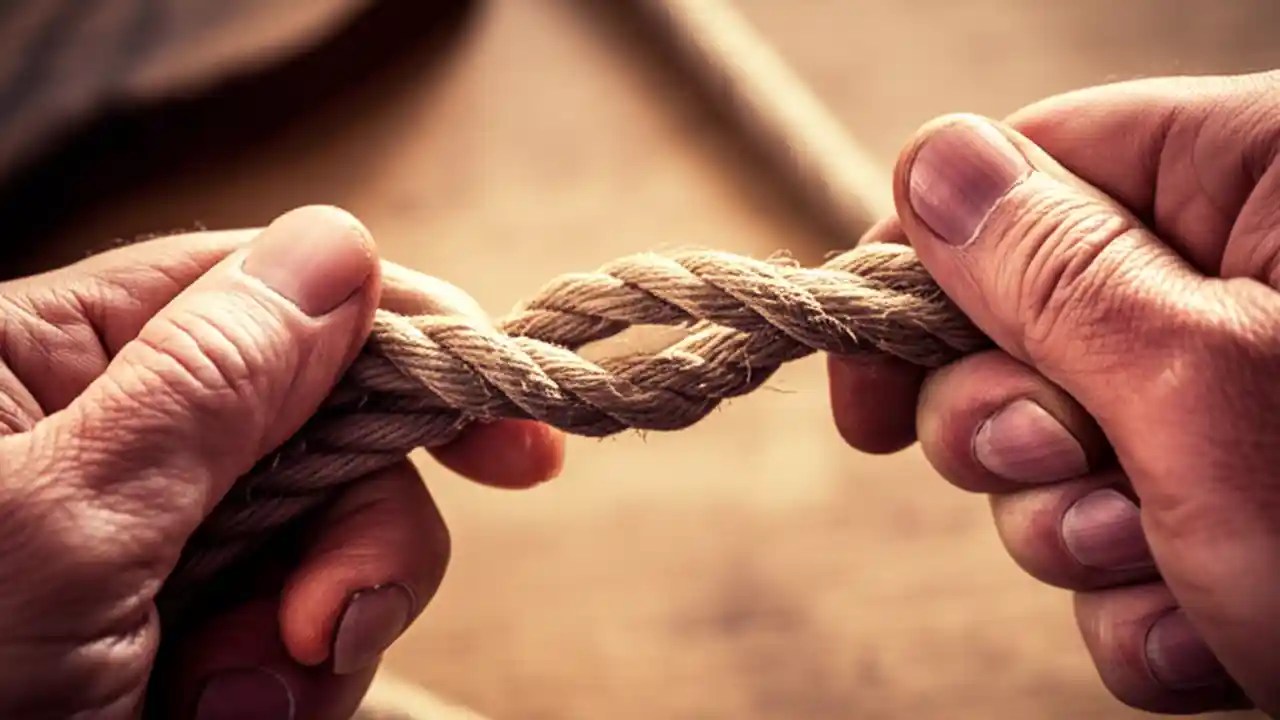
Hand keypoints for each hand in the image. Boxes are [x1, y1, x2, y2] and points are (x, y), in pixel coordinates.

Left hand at [0, 206, 563, 717]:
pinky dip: (289, 688)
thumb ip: (208, 379)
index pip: (270, 291)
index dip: (405, 338)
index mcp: (55, 361)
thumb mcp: (61, 530)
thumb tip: (340, 245)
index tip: (511, 427)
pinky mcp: (188, 628)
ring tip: (224, 712)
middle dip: (351, 538)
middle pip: (328, 430)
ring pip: (332, 541)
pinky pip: (303, 632)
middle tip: (319, 631)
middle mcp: (120, 438)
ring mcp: (162, 540)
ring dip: (314, 639)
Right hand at [829, 71, 1279, 713]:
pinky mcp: (1250, 511)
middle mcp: (1252, 286)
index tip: (857, 380)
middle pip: (1023, 324)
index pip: (1028, 172)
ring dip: (1084, 537)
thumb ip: (1052, 269)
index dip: (921, 269)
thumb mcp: (1205, 386)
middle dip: (1015, 428)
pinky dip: (1144, 609)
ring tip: (1183, 572)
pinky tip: (1217, 640)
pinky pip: (1125, 547)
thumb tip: (936, 169)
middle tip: (1073, 468)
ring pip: (1064, 456)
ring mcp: (1245, 408)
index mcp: (1266, 186)